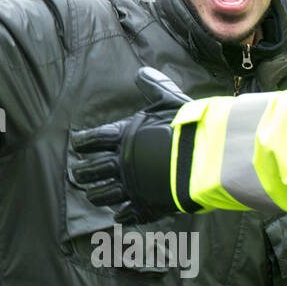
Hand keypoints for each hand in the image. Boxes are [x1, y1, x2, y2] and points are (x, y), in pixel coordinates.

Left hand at [70, 67, 192, 224]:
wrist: (208, 157)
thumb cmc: (187, 127)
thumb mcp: (169, 100)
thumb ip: (154, 87)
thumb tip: (142, 71)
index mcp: (121, 136)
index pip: (90, 140)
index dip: (82, 143)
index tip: (78, 146)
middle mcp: (121, 163)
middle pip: (89, 171)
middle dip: (83, 173)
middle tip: (80, 174)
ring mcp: (131, 186)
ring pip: (102, 195)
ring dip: (97, 195)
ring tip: (94, 194)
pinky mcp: (145, 204)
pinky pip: (127, 213)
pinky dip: (122, 214)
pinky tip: (120, 213)